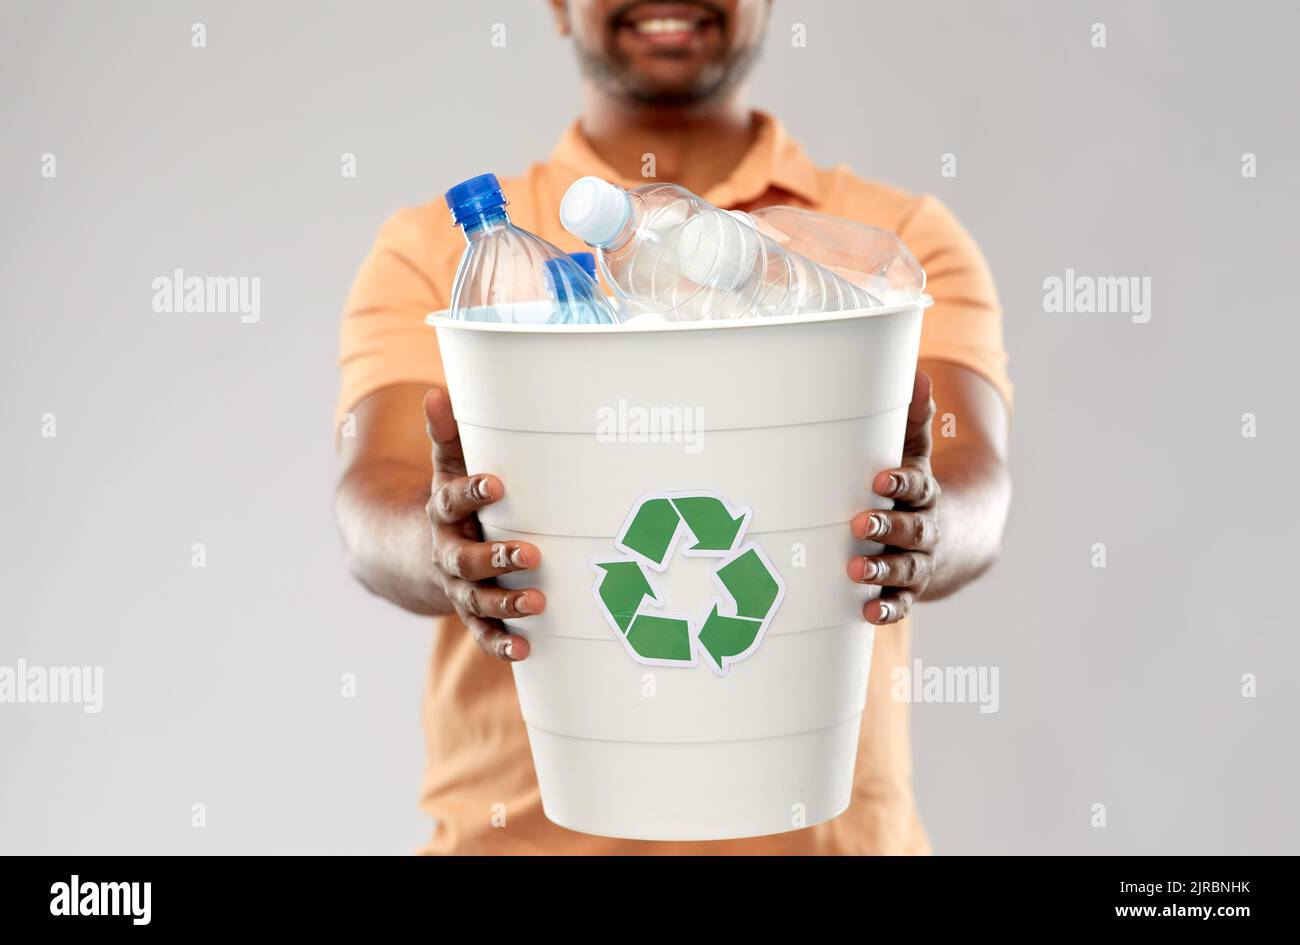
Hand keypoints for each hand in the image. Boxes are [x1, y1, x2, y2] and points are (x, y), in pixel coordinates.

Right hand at [424, 387, 543, 659]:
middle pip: (465, 559)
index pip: (452, 500)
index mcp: (441, 512)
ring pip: (476, 600)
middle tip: (532, 554)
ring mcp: (457, 587)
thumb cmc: (447, 502)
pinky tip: (525, 648)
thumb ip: (446, 434)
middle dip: (496, 559)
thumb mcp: (444, 467)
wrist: (409, 553)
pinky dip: (501, 643)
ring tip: (537, 603)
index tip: (496, 483)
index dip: (472, 492)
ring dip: (505, 605)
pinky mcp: (470, 614)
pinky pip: (483, 633)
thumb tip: (436, 393)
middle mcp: (446, 553)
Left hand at [847, 370, 939, 624]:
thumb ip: (912, 420)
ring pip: (906, 569)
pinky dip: (886, 609)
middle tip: (860, 522)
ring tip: (857, 568)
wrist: (960, 537)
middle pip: (912, 529)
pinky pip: (900, 603)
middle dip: (888, 526)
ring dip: (883, 570)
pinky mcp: (909, 590)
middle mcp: (925, 530)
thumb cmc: (918, 488)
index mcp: (925, 493)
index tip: (879, 477)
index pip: (916, 485)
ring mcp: (920, 563)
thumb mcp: (917, 454)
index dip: (899, 482)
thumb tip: (917, 373)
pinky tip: (866, 611)